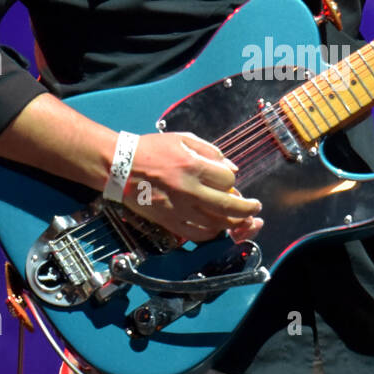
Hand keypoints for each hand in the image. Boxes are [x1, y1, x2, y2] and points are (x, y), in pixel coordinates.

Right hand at [125, 131, 262, 243]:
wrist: (119, 167)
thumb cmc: (149, 150)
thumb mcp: (182, 139)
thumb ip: (210, 151)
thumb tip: (231, 168)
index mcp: (192, 166)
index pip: (228, 181)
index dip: (232, 182)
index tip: (230, 182)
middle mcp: (188, 190)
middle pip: (229, 206)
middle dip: (247, 208)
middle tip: (255, 208)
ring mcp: (179, 209)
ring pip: (216, 224)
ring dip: (233, 223)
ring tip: (240, 219)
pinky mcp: (170, 222)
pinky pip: (198, 234)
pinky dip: (212, 233)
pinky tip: (217, 227)